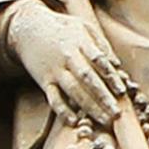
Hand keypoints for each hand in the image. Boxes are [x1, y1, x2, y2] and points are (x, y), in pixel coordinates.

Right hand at [8, 0, 126, 129]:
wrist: (26, 28)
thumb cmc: (60, 28)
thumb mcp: (82, 26)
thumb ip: (101, 44)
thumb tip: (117, 65)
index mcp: (80, 42)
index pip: (98, 61)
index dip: (111, 76)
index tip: (122, 91)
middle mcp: (68, 57)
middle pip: (88, 79)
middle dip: (104, 97)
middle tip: (117, 113)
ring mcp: (55, 70)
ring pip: (73, 91)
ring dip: (90, 107)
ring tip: (104, 120)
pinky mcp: (44, 81)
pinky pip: (53, 98)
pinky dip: (62, 110)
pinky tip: (73, 121)